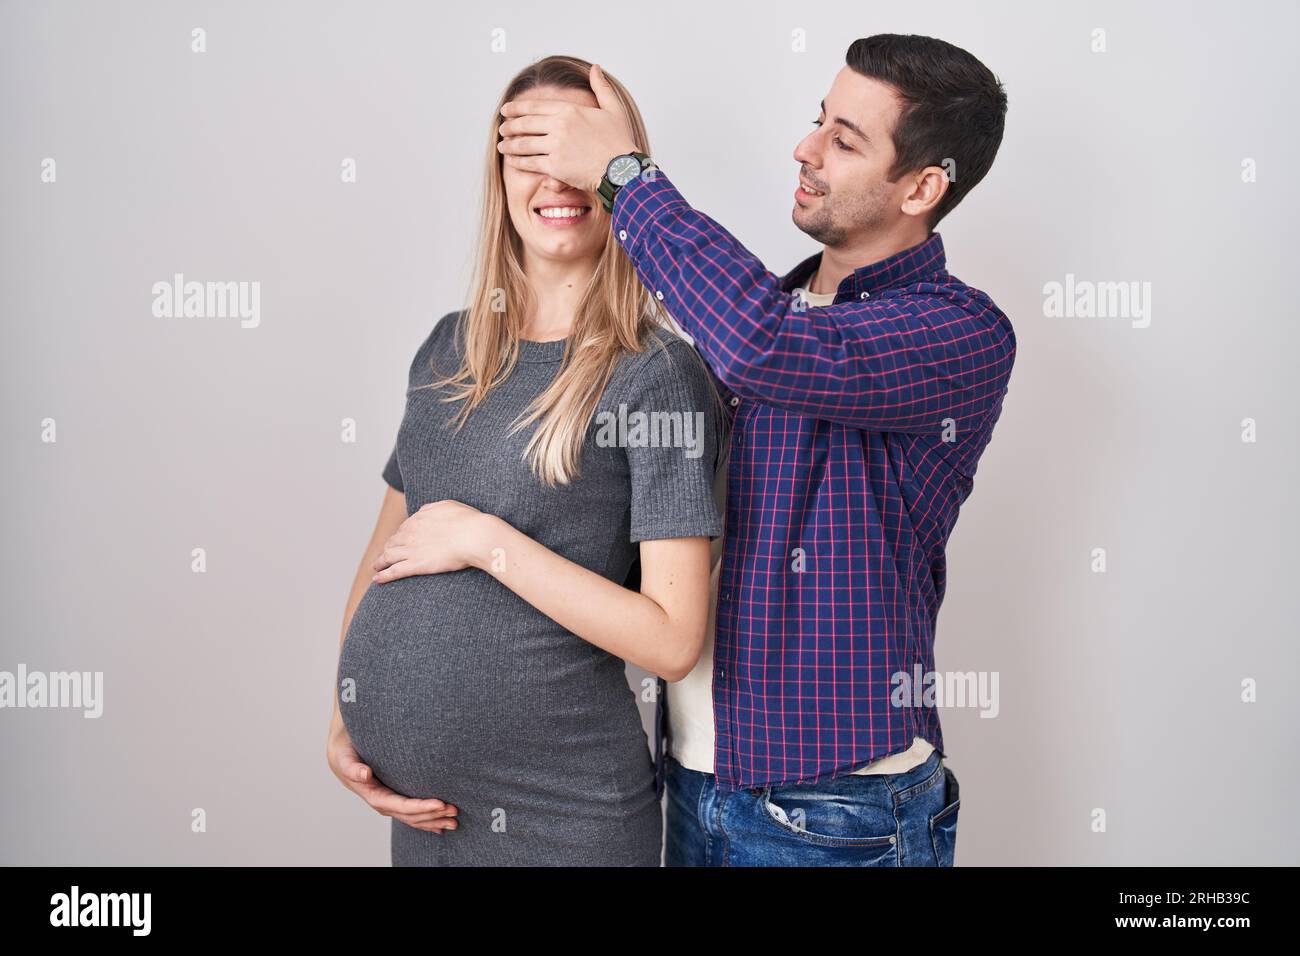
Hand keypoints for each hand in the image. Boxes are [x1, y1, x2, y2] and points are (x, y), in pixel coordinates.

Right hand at [326, 721, 457, 833]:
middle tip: (455, 811)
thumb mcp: (345, 758)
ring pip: (414, 818)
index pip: (402, 805)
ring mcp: (389, 802)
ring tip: (454, 820)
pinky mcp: (394, 798)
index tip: (441, 804)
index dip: (422, 807)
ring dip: (434, 820)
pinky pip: (411, 813)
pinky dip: (426, 820)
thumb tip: (365, 774)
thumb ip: (353, 767)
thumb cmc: (345, 753)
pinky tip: (440, 825)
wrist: (341, 753)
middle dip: (433, 815)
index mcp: (374, 795)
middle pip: (411, 815)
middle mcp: (383, 802)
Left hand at [372, 499, 493, 581]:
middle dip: (387, 548)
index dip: (400, 536)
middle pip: (393, 541)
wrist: (474, 535)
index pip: (404, 528)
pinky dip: (383, 575)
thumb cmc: (468, 521)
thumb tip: (425, 511)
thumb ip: (434, 508)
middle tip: (383, 556)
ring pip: (388, 555)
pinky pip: (394, 571)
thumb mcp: (448, 506)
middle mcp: (411, 532)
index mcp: (419, 518)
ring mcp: (411, 548)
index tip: (399, 542)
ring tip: (376, 567)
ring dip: (380, 562)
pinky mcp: (416, 564)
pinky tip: (377, 579)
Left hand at [498, 63, 639, 192]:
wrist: (623, 169)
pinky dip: (518, 161)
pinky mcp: (556, 166)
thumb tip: (595, 68)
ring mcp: (556, 146)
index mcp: (570, 110)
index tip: (506, 109)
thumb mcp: (613, 109)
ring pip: (525, 143)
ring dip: (510, 145)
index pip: (535, 107)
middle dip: (510, 126)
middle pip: (526, 124)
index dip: (517, 108)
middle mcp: (560, 126)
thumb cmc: (620, 142)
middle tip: (501, 128)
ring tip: (502, 146)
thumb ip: (601, 87)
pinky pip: (531, 162)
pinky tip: (512, 161)